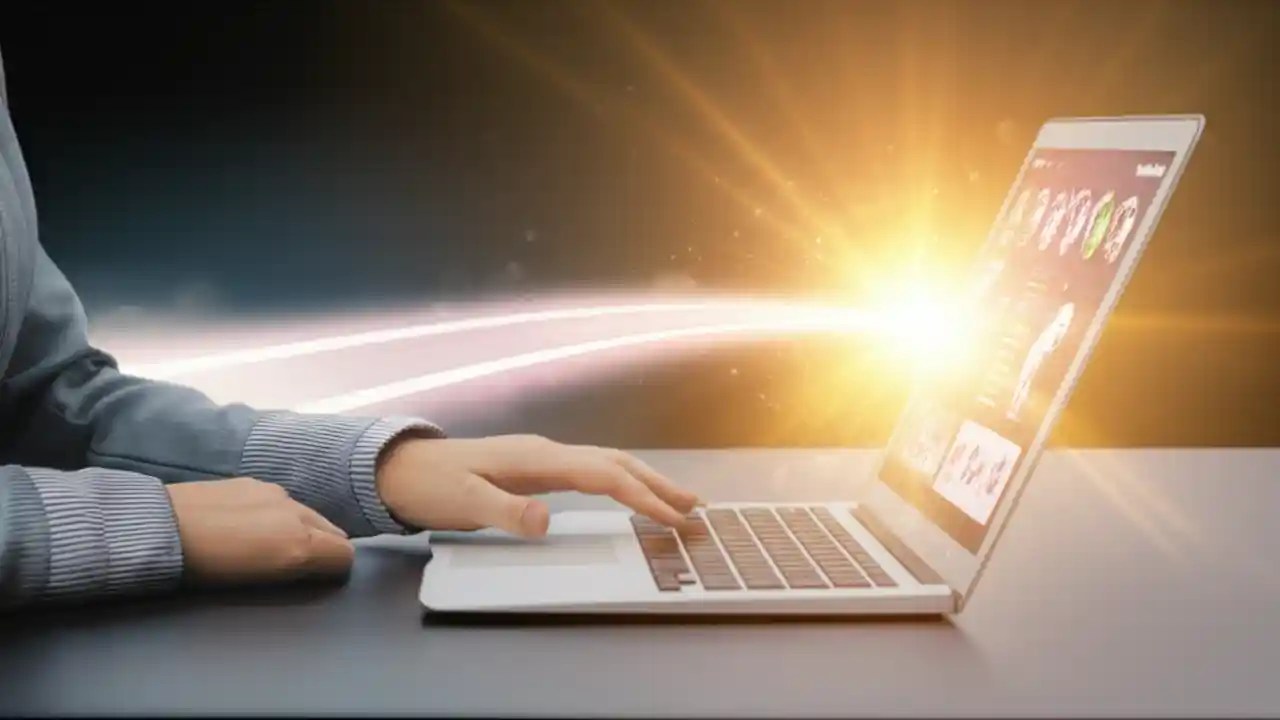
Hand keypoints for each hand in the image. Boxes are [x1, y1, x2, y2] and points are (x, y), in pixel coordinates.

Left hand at [167, 477, 353, 584]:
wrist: (160, 528)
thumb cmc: (208, 568)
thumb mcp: (262, 580)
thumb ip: (302, 570)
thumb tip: (325, 566)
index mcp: (301, 542)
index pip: (346, 553)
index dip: (336, 569)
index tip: (318, 579)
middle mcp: (296, 512)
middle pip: (333, 530)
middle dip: (325, 547)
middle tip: (298, 565)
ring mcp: (274, 492)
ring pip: (307, 514)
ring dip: (300, 529)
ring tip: (268, 545)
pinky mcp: (251, 482)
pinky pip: (280, 501)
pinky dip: (277, 515)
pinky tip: (246, 525)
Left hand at [376, 434, 700, 537]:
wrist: (401, 469)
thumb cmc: (431, 485)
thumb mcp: (463, 504)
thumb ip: (505, 512)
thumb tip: (547, 521)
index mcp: (537, 458)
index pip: (603, 475)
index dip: (641, 497)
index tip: (672, 518)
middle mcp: (547, 452)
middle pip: (616, 463)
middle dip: (658, 484)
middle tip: (696, 507)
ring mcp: (543, 457)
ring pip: (607, 463)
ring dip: (645, 480)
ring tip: (678, 499)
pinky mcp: (537, 467)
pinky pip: (592, 470)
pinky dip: (621, 480)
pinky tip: (629, 492)